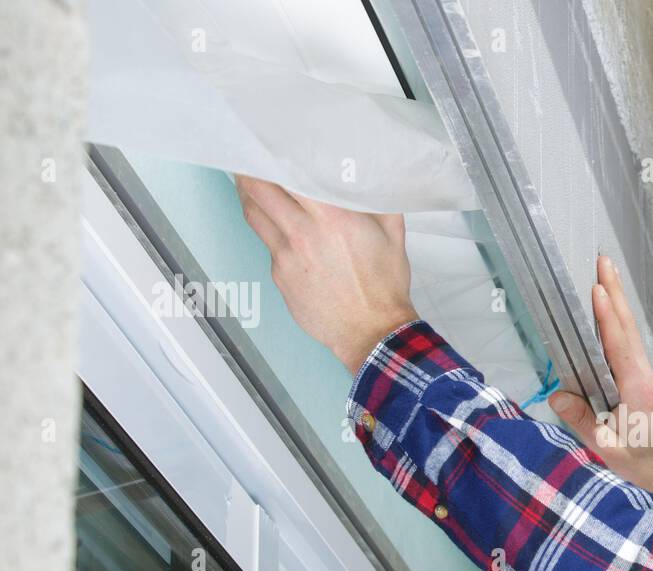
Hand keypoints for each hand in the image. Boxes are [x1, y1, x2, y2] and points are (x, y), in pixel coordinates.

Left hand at [234, 174, 417, 375]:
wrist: (372, 332)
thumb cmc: (384, 286)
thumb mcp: (392, 233)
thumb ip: (375, 198)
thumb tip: (366, 174)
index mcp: (331, 217)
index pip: (284, 174)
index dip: (269, 156)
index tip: (267, 144)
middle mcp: (303, 233)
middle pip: (256, 190)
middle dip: (248, 170)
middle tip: (247, 158)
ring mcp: (286, 256)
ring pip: (253, 215)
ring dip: (249, 196)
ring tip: (251, 184)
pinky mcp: (279, 276)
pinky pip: (268, 245)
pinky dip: (270, 231)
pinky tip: (282, 229)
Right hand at [547, 256, 652, 508]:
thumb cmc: (645, 471)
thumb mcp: (609, 453)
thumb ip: (584, 424)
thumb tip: (558, 396)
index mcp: (638, 394)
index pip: (619, 347)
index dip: (608, 317)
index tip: (598, 290)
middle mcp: (645, 381)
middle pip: (627, 330)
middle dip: (615, 294)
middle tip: (603, 261)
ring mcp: (646, 381)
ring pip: (629, 335)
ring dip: (618, 304)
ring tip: (605, 276)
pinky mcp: (643, 386)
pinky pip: (628, 348)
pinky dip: (619, 325)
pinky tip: (611, 315)